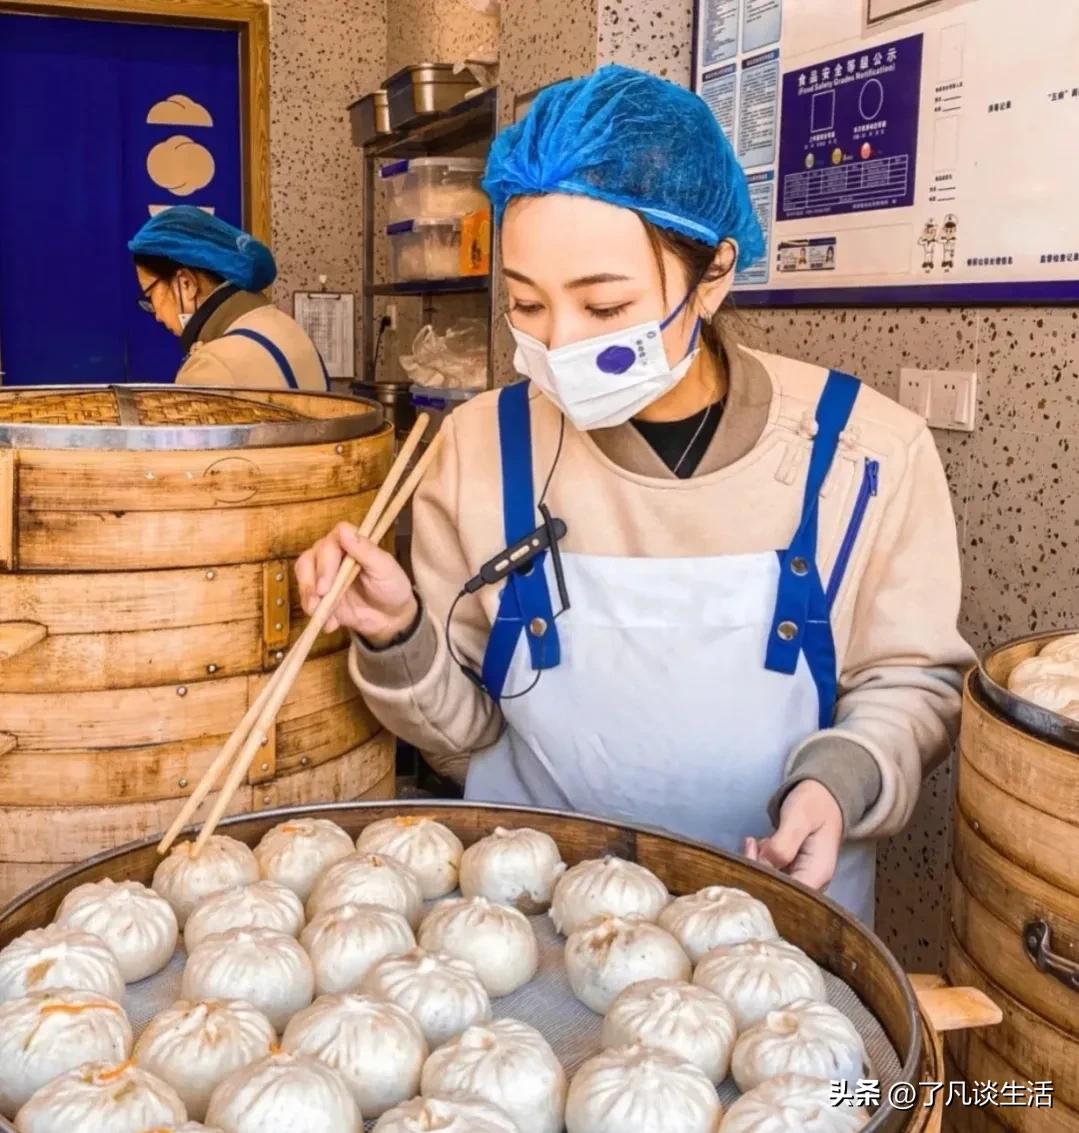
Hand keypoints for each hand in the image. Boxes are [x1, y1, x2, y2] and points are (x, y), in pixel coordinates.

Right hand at [294, 522, 417, 645]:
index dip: (326, 560)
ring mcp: (323, 574)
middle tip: (320, 599)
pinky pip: (307, 598)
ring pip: (303, 575)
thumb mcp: (384, 568)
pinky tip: (331, 624)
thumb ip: (365, 550)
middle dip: (311, 580)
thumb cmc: (392, 586)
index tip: (327, 583)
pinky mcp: (319, 594)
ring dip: (307, 595)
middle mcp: (332, 554)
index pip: (331, 541)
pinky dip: (316, 613)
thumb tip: (343, 530)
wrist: (391, 617)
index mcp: (350, 543)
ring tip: (319, 613)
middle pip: (310, 557)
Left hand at [743, 780, 843, 890]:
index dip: (765, 887)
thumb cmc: (813, 804)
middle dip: (757, 873)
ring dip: (757, 865)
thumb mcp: (799, 818)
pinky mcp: (791, 872)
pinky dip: (760, 861)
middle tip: (750, 845)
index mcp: (817, 875)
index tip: (749, 866)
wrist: (823, 796)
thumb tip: (763, 866)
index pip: (788, 897)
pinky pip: (771, 875)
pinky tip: (759, 845)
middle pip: (778, 894)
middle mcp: (811, 883)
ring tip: (754, 842)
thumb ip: (782, 844)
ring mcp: (801, 879)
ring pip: (771, 884)